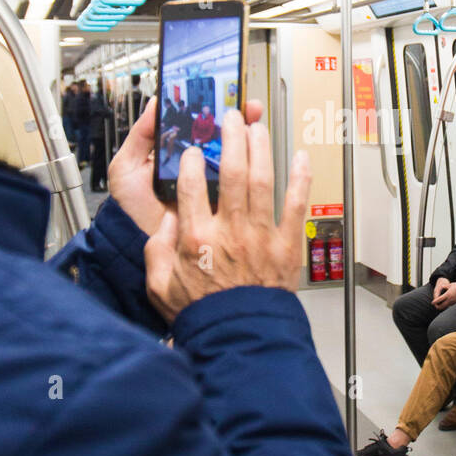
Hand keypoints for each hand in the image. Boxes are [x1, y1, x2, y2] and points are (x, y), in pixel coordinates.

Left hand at [109, 97, 262, 237]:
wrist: (139, 241)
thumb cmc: (132, 207)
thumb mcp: (126, 167)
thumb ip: (140, 136)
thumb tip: (155, 102)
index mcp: (178, 153)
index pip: (199, 126)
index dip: (212, 109)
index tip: (224, 94)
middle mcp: (198, 165)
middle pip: (224, 136)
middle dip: (238, 118)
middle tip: (245, 107)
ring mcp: (212, 183)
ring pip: (236, 155)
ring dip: (247, 137)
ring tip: (251, 124)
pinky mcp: (222, 201)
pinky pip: (239, 183)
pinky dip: (250, 167)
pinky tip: (252, 152)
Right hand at [143, 110, 309, 322]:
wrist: (240, 338)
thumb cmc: (204, 314)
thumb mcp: (160, 285)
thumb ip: (156, 250)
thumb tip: (162, 224)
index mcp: (196, 238)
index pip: (192, 187)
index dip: (194, 162)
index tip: (195, 151)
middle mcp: (229, 231)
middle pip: (232, 172)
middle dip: (231, 138)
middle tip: (230, 117)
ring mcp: (260, 235)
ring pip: (262, 180)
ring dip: (260, 148)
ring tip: (257, 126)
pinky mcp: (285, 245)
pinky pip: (295, 204)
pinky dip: (300, 178)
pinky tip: (300, 157)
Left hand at [431, 281, 455, 309]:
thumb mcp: (451, 285)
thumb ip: (445, 286)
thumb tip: (442, 286)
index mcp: (447, 295)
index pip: (439, 300)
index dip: (434, 302)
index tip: (432, 303)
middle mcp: (449, 299)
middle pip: (442, 306)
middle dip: (438, 307)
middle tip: (436, 306)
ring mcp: (453, 302)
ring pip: (446, 307)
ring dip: (443, 306)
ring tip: (440, 305)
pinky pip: (450, 306)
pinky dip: (447, 305)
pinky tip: (447, 304)